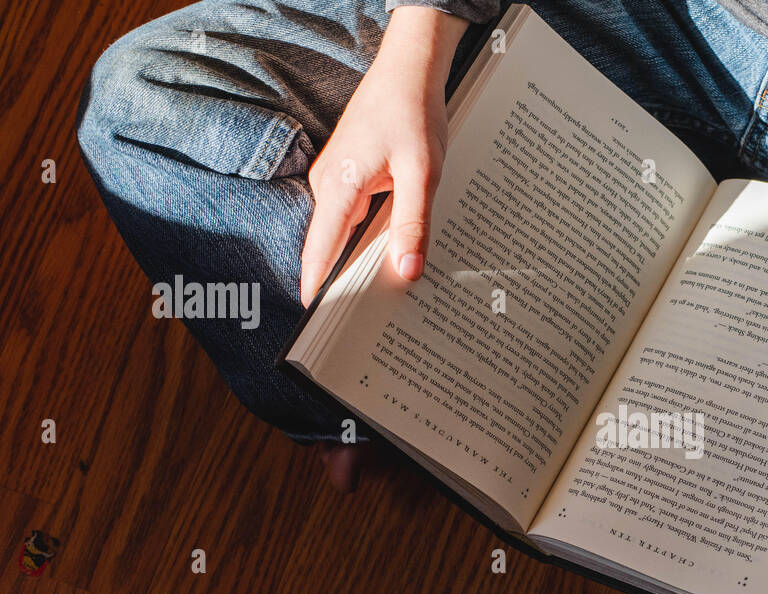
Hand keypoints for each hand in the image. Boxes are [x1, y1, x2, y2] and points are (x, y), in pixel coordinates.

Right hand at [299, 8, 467, 306]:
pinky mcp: (348, 177)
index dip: (316, 287)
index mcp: (340, 186)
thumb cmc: (414, 113)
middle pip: (328, 247)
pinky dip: (365, 239)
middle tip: (364, 319)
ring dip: (357, 260)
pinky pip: (352, 218)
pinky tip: (387, 254)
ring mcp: (336, 180)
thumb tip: (406, 270)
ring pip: (342, 234)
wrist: (409, 70)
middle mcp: (329, 185)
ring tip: (378, 296)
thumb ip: (413, 224)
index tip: (318, 321)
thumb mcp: (422, 173)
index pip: (319, 250)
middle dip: (342, 281)